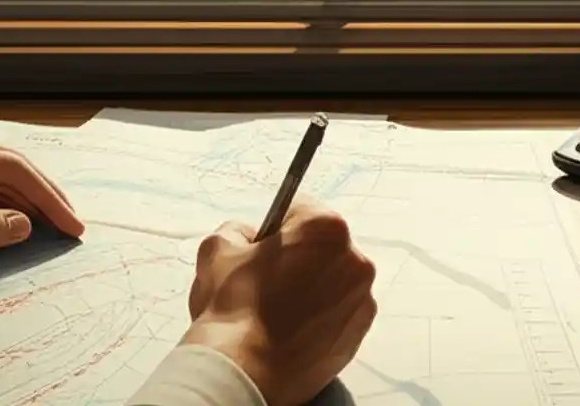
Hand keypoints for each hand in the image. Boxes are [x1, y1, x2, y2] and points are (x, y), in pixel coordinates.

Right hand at [181, 196, 376, 405]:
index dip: (276, 226)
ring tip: (279, 309)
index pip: (301, 209)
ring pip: (332, 280)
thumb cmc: (233, 308)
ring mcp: (361, 298)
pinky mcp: (359, 332)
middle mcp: (355, 258)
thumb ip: (238, 231)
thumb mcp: (218, 249)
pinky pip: (339, 312)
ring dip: (311, 287)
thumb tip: (249, 239)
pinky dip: (321, 316)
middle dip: (298, 257)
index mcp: (325, 228)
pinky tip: (292, 328)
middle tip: (267, 281)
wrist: (245, 371)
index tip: (263, 246)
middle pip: (322, 246)